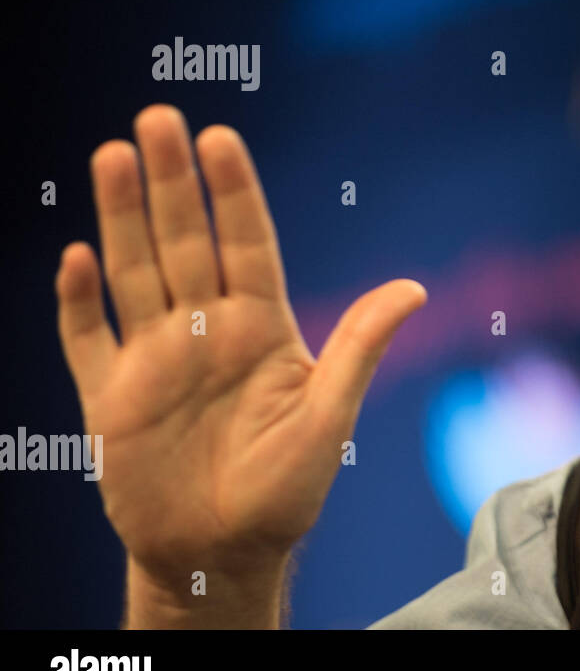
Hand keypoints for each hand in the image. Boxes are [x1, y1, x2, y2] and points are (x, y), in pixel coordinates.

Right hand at [55, 104, 425, 609]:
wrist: (221, 553)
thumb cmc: (285, 491)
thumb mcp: (328, 419)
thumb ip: (359, 349)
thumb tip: (413, 287)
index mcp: (260, 327)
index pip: (246, 243)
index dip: (232, 192)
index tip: (219, 137)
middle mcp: (205, 329)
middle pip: (184, 241)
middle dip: (171, 181)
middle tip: (156, 117)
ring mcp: (154, 358)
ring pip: (133, 271)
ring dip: (121, 217)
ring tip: (112, 156)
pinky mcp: (110, 397)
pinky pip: (87, 338)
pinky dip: (77, 302)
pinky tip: (75, 259)